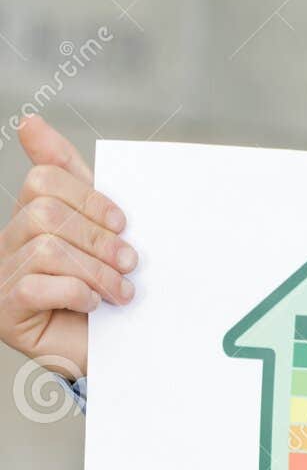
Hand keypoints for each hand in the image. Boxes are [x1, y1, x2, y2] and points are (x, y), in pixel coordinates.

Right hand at [0, 116, 136, 378]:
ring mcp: (0, 277)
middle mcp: (6, 242)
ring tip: (120, 292)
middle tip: (130, 262)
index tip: (122, 221)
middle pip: (45, 212)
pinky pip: (36, 285)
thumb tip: (29, 122)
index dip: (89, 196)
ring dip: (96, 270)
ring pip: (46, 248)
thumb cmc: (110, 286)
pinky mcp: (5, 311)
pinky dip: (76, 293)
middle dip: (98, 237)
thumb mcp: (101, 228)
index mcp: (31, 216)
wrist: (119, 348)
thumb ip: (74, 178)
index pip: (45, 179)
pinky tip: (92, 305)